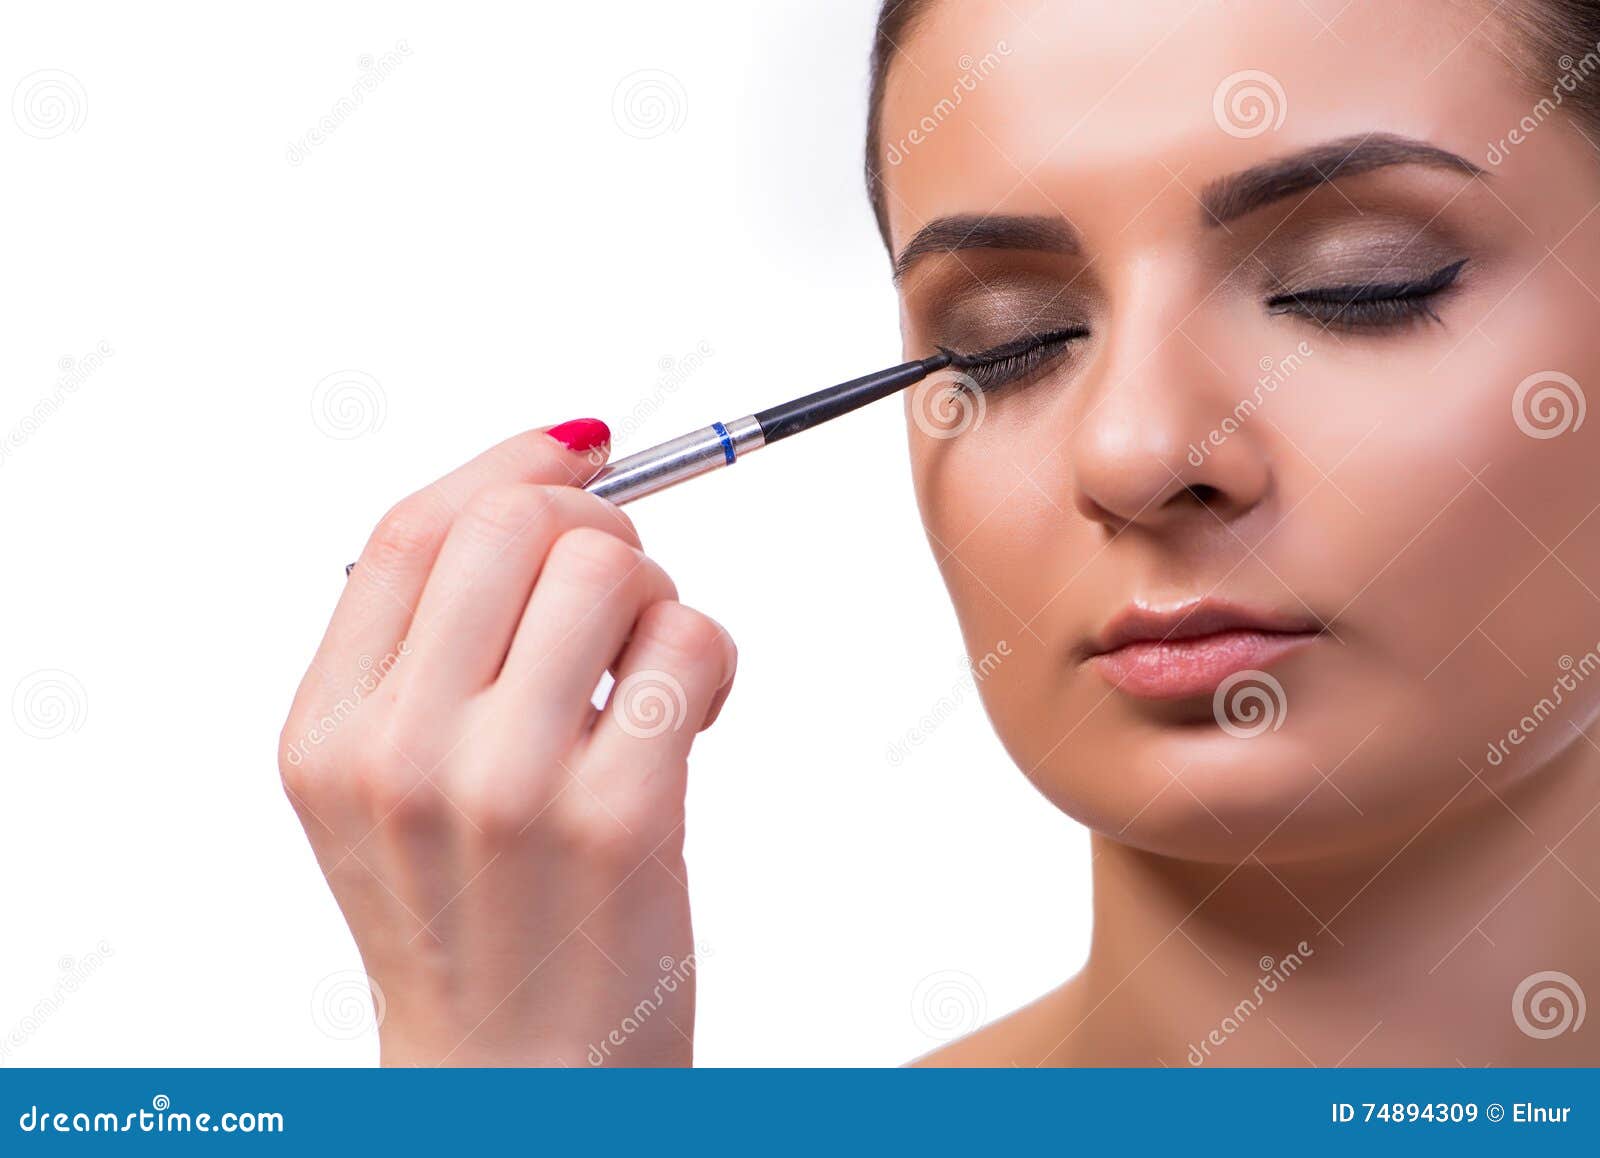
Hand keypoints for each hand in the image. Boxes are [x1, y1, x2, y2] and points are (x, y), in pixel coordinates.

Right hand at [279, 420, 735, 1065]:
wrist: (520, 1080)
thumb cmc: (477, 919)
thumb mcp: (392, 787)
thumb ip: (434, 645)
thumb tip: (555, 464)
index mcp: (327, 732)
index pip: (411, 531)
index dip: (509, 462)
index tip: (583, 448)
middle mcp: (397, 752)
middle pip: (513, 523)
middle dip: (597, 528)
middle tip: (621, 596)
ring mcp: (504, 785)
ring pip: (608, 567)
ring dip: (657, 596)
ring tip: (654, 670)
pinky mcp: (618, 819)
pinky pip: (689, 642)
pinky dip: (714, 656)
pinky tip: (698, 714)